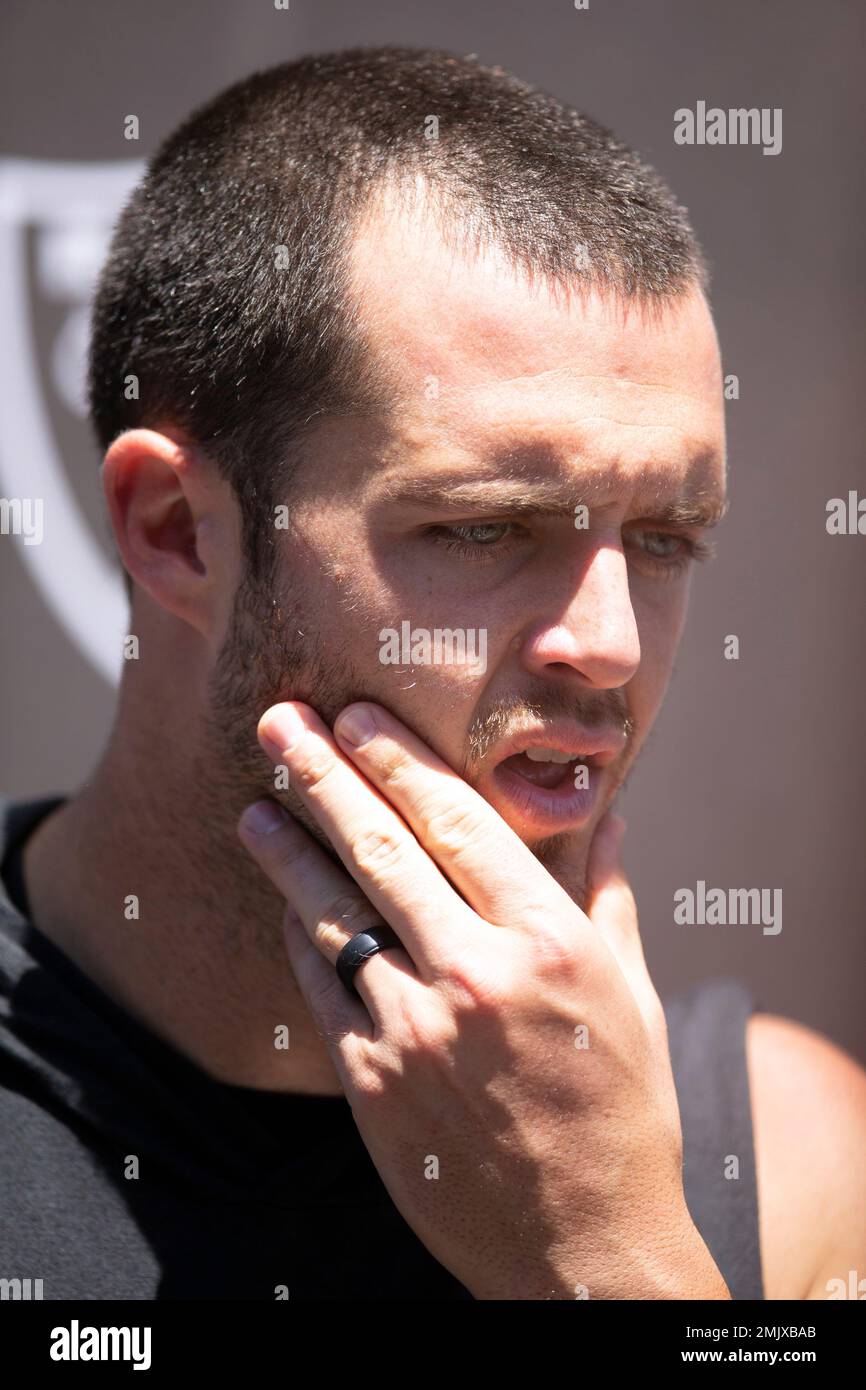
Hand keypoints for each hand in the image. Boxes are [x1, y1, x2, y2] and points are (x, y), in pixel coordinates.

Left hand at [237, 700, 729, 1299]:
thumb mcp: (635, 997)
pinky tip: (287, 902)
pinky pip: (321, 986)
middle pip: (380, 849)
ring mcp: (415, 1030)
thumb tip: (609, 819)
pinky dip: (302, 935)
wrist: (581, 1249)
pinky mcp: (371, 1081)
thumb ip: (608, 897)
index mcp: (551, 942)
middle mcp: (477, 974)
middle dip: (323, 774)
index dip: (399, 760)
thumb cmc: (622, 1113)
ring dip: (288, 850)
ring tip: (255, 804)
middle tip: (282, 721)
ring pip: (334, 913)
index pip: (459, 822)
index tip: (358, 715)